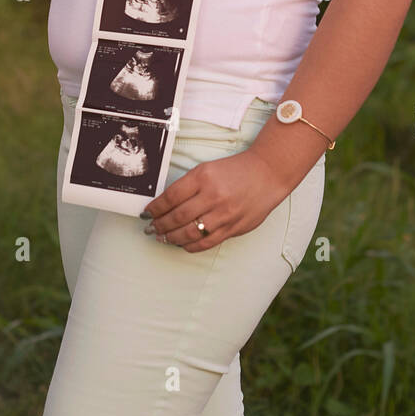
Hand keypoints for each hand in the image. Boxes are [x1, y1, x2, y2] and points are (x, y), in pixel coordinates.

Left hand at [141, 149, 289, 252]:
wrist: (267, 174)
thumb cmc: (236, 170)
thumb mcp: (208, 169)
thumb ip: (188, 186)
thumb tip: (166, 205)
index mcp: (203, 177)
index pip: (171, 197)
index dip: (155, 208)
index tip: (147, 212)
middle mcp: (213, 196)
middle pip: (177, 216)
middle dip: (159, 225)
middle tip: (150, 228)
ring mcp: (224, 214)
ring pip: (189, 233)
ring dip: (171, 237)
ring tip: (162, 237)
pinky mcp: (233, 228)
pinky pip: (206, 242)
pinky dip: (190, 246)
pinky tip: (181, 244)